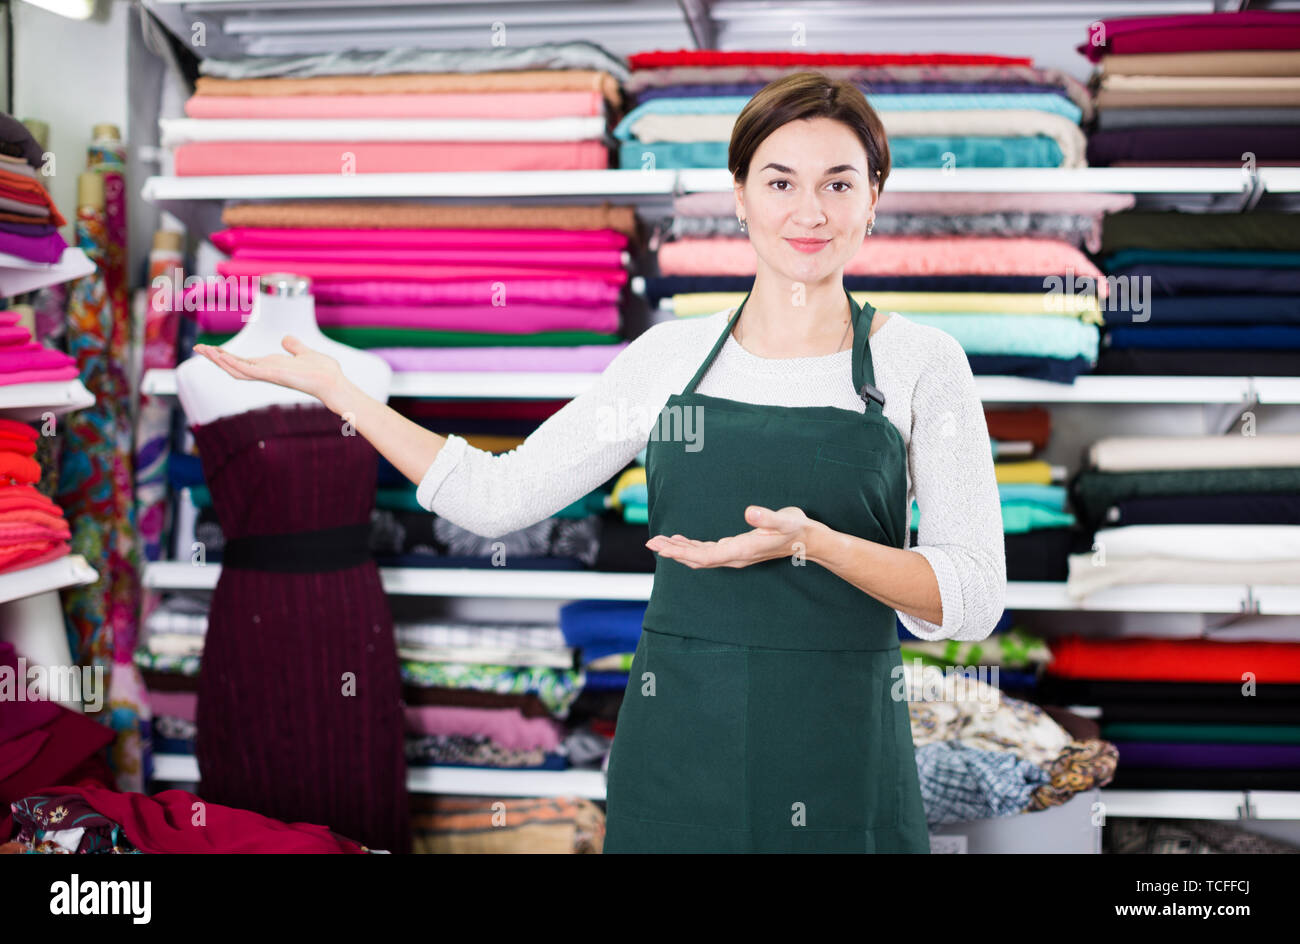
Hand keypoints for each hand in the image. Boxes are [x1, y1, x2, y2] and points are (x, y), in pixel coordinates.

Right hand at [193, 335, 344, 406]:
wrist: (334, 382)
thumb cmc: (324, 371)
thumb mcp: (305, 353)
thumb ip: (294, 347)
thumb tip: (285, 339)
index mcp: (271, 366)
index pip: (243, 361)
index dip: (226, 356)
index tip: (211, 349)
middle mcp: (267, 372)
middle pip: (234, 366)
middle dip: (215, 358)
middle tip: (197, 348)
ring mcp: (269, 375)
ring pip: (237, 369)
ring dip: (219, 360)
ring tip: (202, 350)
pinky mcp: (274, 376)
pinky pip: (250, 371)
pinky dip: (235, 364)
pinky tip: (222, 357)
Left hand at [645, 505, 817, 568]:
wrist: (808, 540)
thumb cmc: (796, 529)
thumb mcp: (784, 520)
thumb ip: (767, 517)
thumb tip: (749, 512)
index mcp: (742, 550)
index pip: (705, 556)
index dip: (682, 553)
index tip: (662, 549)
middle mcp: (735, 556)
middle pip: (698, 559)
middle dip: (673, 552)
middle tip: (651, 542)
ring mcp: (735, 554)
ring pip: (700, 557)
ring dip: (679, 550)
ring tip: (659, 542)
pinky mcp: (736, 549)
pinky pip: (708, 552)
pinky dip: (691, 548)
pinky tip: (680, 540)